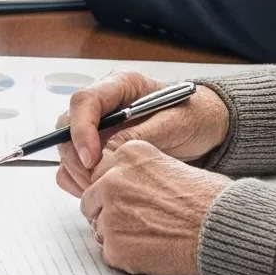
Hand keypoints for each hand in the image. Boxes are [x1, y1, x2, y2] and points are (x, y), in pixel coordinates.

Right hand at [56, 70, 230, 189]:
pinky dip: (80, 181)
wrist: (208, 127)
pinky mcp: (98, 147)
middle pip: (68, 126)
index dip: (81, 131)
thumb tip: (108, 150)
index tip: (92, 159)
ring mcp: (98, 126)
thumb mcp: (177, 123)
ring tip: (102, 189)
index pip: (84, 101)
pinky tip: (101, 189)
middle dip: (77, 158)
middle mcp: (104, 104)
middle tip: (97, 183)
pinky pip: (74, 164)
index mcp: (120, 85)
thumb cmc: (196, 116)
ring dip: (78, 172)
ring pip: (67, 147)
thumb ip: (142, 134)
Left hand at [77, 140, 226, 274]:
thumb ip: (144, 172)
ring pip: (98, 228)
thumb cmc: (211, 201)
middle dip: (107, 212)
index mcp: (129, 154)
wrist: (224, 231)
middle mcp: (112, 180)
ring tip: (149, 239)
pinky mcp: (114, 245)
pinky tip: (151, 253)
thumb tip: (129, 185)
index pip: (101, 173)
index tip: (125, 199)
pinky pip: (108, 253)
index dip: (113, 190)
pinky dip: (125, 257)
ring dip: (117, 236)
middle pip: (91, 200)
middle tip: (133, 224)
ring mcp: (110, 214)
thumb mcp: (175, 166)